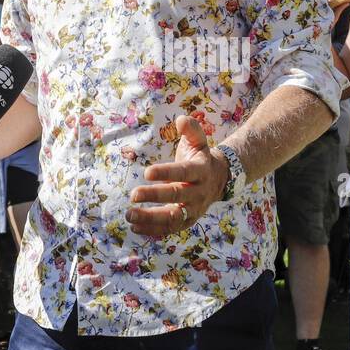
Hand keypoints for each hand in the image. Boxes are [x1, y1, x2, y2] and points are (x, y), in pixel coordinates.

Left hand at [127, 116, 227, 238]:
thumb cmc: (200, 157)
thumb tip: (181, 119)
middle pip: (177, 196)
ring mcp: (194, 209)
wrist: (219, 179)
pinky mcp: (188, 221)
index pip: (183, 172)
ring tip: (129, 215)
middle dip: (154, 196)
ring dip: (150, 219)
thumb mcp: (199, 140)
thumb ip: (192, 129)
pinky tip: (135, 227)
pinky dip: (153, 230)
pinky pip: (171, 228)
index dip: (166, 172)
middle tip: (133, 195)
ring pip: (173, 217)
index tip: (146, 172)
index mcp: (201, 170)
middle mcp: (199, 191)